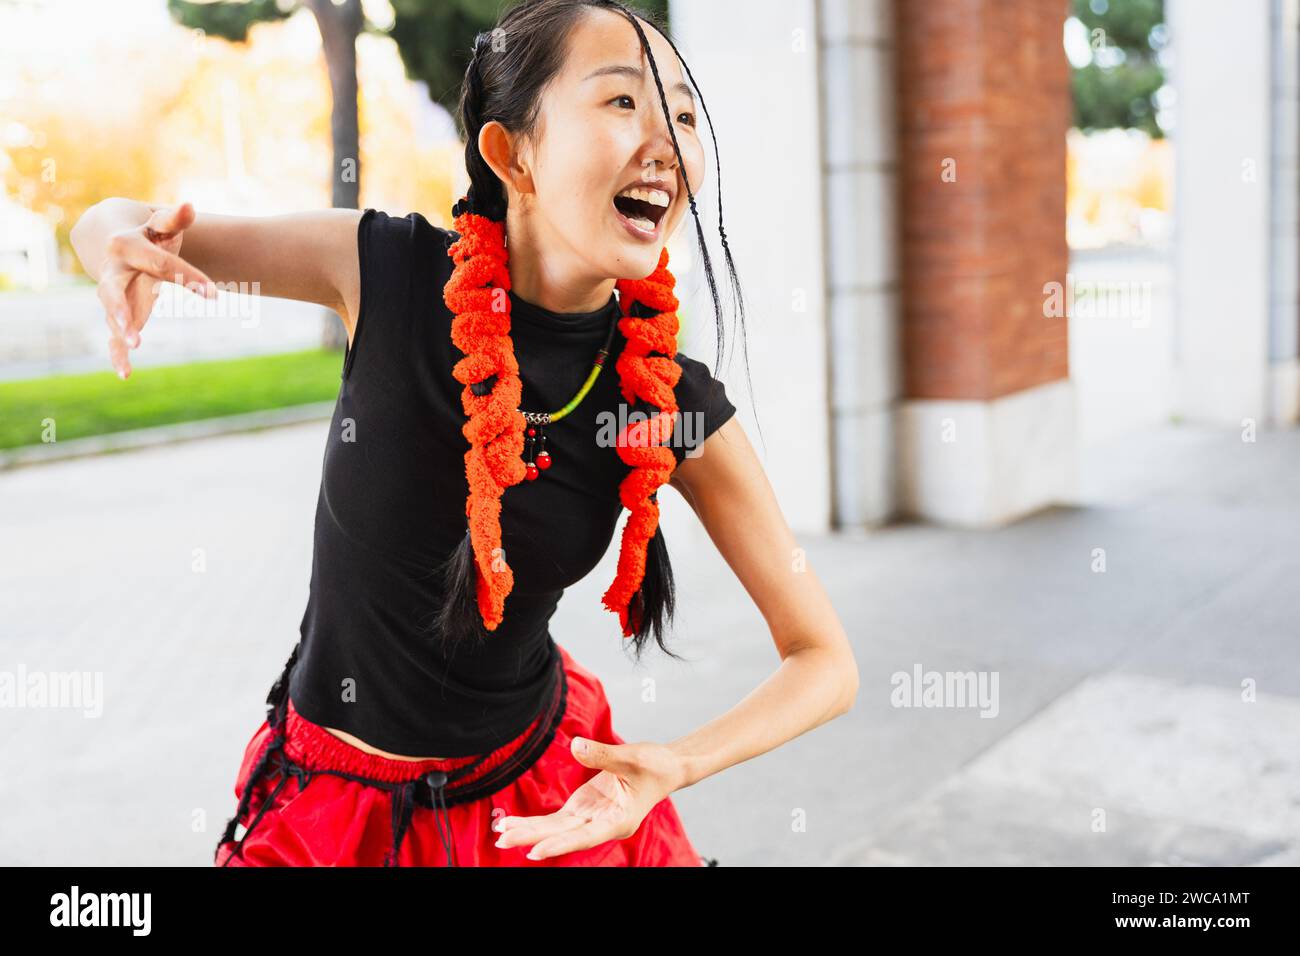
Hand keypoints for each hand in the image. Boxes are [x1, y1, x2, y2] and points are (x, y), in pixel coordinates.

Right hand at [95, 201, 217, 378]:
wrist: (115, 243)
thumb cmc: (150, 235)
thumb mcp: (162, 226)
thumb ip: (175, 219)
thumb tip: (190, 205)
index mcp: (127, 247)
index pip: (161, 264)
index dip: (188, 278)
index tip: (214, 296)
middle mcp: (113, 272)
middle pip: (113, 291)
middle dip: (121, 308)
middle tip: (132, 327)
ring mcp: (112, 295)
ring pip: (112, 315)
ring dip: (121, 332)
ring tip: (134, 347)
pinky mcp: (117, 315)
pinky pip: (114, 337)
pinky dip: (118, 355)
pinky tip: (126, 374)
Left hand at [492, 735, 684, 861]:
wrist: (666, 767)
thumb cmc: (655, 765)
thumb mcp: (633, 757)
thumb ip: (603, 754)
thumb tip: (576, 745)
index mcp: (619, 820)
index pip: (585, 837)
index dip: (560, 844)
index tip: (536, 850)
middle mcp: (602, 824)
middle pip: (563, 834)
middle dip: (533, 837)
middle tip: (504, 840)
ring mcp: (592, 818)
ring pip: (556, 828)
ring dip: (530, 831)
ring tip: (502, 833)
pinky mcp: (584, 808)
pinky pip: (557, 819)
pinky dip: (536, 821)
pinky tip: (515, 823)